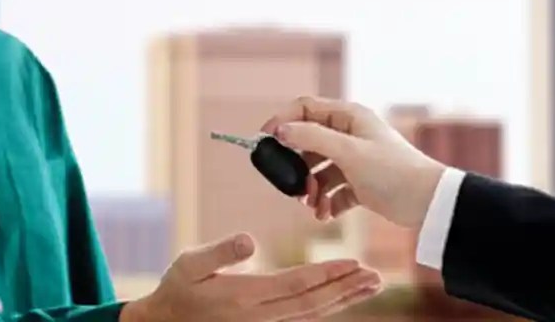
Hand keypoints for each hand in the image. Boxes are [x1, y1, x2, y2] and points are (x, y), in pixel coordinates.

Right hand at [122, 232, 381, 321]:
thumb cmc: (178, 289)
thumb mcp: (189, 264)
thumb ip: (220, 253)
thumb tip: (249, 240)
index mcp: (246, 296)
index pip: (295, 284)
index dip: (326, 273)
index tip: (353, 262)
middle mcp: (261, 315)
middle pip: (313, 302)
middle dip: (346, 288)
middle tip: (376, 276)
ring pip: (313, 313)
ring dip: (344, 299)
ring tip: (371, 285)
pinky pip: (303, 317)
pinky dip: (327, 306)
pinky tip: (343, 295)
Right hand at [260, 96, 446, 228]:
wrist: (429, 203)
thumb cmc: (393, 171)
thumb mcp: (348, 152)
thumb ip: (312, 138)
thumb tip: (281, 130)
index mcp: (349, 117)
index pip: (305, 108)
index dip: (283, 121)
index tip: (265, 141)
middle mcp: (350, 134)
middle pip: (308, 142)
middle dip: (297, 165)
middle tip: (293, 185)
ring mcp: (356, 159)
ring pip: (318, 169)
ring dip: (310, 188)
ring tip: (312, 205)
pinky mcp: (361, 183)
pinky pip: (333, 190)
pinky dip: (326, 202)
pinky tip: (326, 214)